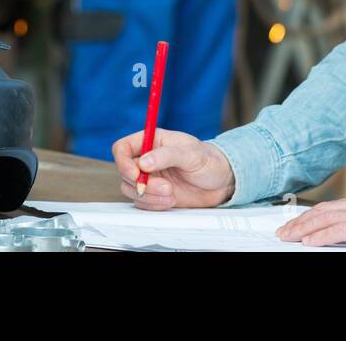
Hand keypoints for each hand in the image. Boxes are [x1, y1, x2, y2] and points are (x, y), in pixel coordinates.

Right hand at [111, 128, 234, 209]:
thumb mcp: (191, 154)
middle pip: (124, 171)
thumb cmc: (209, 160)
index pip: (123, 147)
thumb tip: (144, 162)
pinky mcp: (155, 194)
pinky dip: (153, 205)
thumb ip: (167, 155)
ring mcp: (150, 178)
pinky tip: (171, 201)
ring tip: (171, 194)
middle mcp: (147, 159)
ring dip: (148, 196)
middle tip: (165, 187)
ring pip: (130, 189)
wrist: (222, 182)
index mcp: (152, 141)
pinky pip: (142, 202)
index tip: (136, 174)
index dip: (123, 161)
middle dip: (142, 183)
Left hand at [275, 193, 345, 250]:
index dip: (311, 216)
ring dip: (305, 228)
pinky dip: (321, 235)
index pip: (331, 207)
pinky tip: (309, 240)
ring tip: (289, 236)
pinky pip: (340, 230)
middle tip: (284, 231)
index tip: (296, 224)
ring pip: (327, 219)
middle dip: (301, 222)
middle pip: (324, 211)